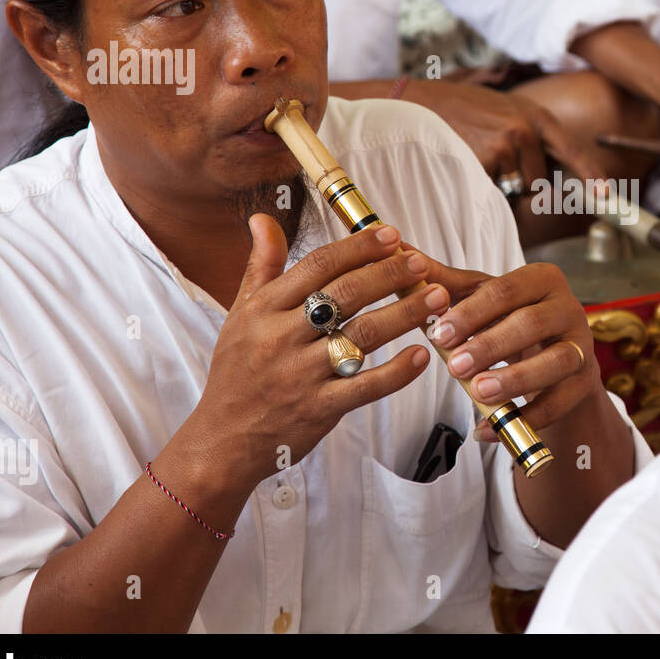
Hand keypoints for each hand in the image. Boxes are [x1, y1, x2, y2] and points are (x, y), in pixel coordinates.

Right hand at [183, 218, 448, 488]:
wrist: (223, 439)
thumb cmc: (238, 371)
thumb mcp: (242, 314)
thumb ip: (261, 266)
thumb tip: (263, 218)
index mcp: (264, 308)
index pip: (318, 266)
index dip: (358, 247)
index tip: (391, 235)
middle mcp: (281, 337)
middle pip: (345, 295)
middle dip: (390, 275)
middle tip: (422, 263)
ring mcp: (301, 375)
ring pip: (361, 336)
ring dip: (404, 314)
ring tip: (437, 298)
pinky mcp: (319, 409)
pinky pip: (366, 386)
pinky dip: (397, 372)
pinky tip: (422, 355)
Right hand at [404, 78, 606, 182]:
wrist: (421, 102)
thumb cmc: (463, 110)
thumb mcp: (505, 110)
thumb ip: (529, 135)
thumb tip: (544, 174)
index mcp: (536, 116)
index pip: (570, 150)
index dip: (590, 174)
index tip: (606, 195)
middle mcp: (526, 130)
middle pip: (539, 181)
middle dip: (521, 181)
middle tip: (493, 158)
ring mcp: (507, 144)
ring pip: (516, 189)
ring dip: (501, 183)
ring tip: (478, 155)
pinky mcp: (487, 160)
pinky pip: (494, 190)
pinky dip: (482, 184)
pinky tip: (467, 160)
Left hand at [409, 252, 604, 439]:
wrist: (555, 361)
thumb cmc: (511, 322)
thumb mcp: (483, 301)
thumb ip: (446, 282)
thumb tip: (403, 253)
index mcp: (542, 280)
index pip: (506, 290)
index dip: (471, 312)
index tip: (439, 332)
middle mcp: (568, 308)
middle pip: (532, 323)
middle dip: (491, 345)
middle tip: (455, 365)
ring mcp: (582, 347)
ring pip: (557, 361)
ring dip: (516, 378)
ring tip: (478, 392)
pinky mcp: (585, 384)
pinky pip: (560, 402)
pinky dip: (524, 418)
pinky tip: (489, 428)